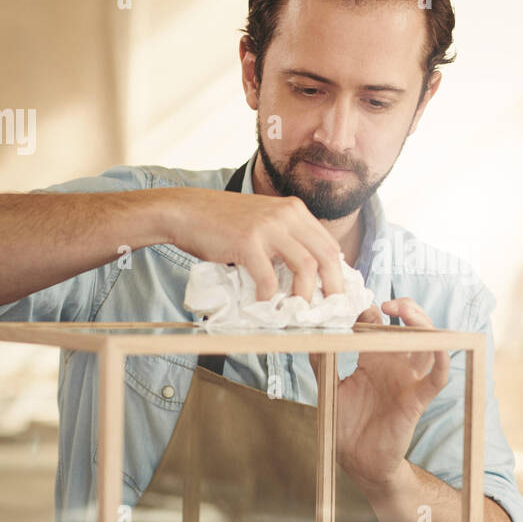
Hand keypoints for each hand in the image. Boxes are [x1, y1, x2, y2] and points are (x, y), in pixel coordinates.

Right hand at [159, 187, 344, 301]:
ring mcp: (268, 227)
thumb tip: (307, 275)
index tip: (334, 295)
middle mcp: (287, 215)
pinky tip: (263, 304)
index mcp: (295, 210)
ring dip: (305, 295)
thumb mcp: (264, 222)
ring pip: (305, 266)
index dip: (337, 273)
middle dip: (333, 287)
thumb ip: (285, 240)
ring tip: (297, 311)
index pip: (329, 244)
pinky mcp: (248, 241)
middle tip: (329, 310)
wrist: (186, 211)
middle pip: (326, 255)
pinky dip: (269, 296)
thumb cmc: (223, 223)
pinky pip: (269, 277)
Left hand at [309, 298, 450, 488]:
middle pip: (409, 326)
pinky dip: (442, 360)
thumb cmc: (345, 426)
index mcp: (373, 359)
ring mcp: (408, 381)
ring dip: (421, 324)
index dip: (370, 309)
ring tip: (405, 311)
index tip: (353, 303)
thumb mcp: (329, 390)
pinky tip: (439, 346)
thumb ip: (322, 363)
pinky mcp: (417, 400)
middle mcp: (394, 365)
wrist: (357, 462)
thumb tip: (309, 335)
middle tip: (387, 302)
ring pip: (427, 344)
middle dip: (404, 307)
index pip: (378, 323)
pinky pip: (436, 378)